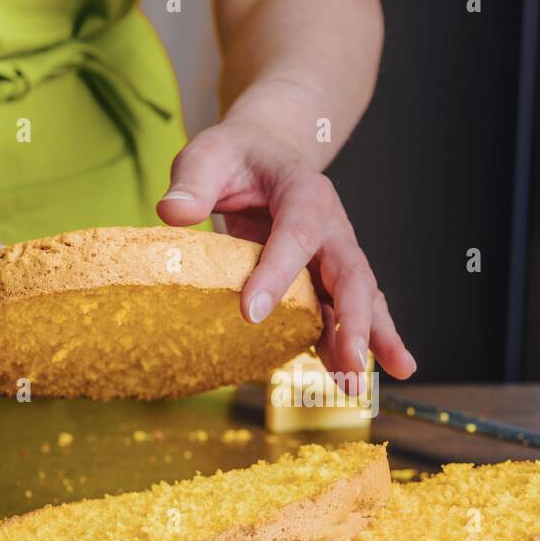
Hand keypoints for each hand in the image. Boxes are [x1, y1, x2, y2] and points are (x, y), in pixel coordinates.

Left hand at [156, 118, 416, 380]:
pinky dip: (352, 347)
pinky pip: (345, 314)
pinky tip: (350, 381)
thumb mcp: (209, 154)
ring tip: (360, 387)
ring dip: (367, 343)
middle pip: (350, 276)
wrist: (269, 153)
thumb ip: (193, 180)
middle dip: (354, 320)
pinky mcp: (327, 279)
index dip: (278, 273)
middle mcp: (332, 228)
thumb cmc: (237, 156)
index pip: (296, 234)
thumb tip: (172, 212)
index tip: (251, 313)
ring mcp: (335, 256)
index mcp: (305, 192)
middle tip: (350, 361)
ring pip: (361, 301)